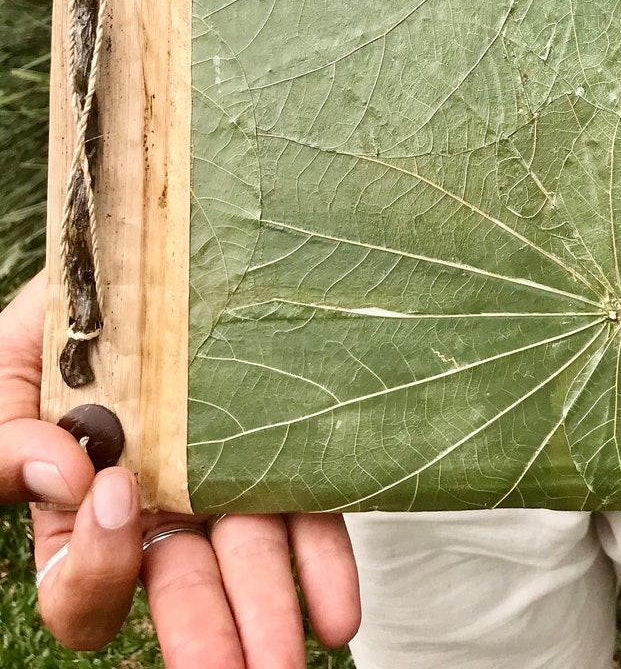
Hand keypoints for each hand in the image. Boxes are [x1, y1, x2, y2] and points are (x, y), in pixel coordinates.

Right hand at [0, 271, 360, 663]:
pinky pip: (306, 511)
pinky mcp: (281, 448)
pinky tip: (338, 610)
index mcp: (84, 503)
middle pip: (179, 593)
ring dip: (272, 616)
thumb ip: (10, 433)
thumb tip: (63, 472)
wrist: (145, 243)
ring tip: (301, 655)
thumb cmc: (73, 312)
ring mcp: (225, 482)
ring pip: (249, 566)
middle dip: (207, 639)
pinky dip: (323, 562)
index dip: (97, 562)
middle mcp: (160, 508)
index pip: (81, 583)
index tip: (117, 490)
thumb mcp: (14, 366)